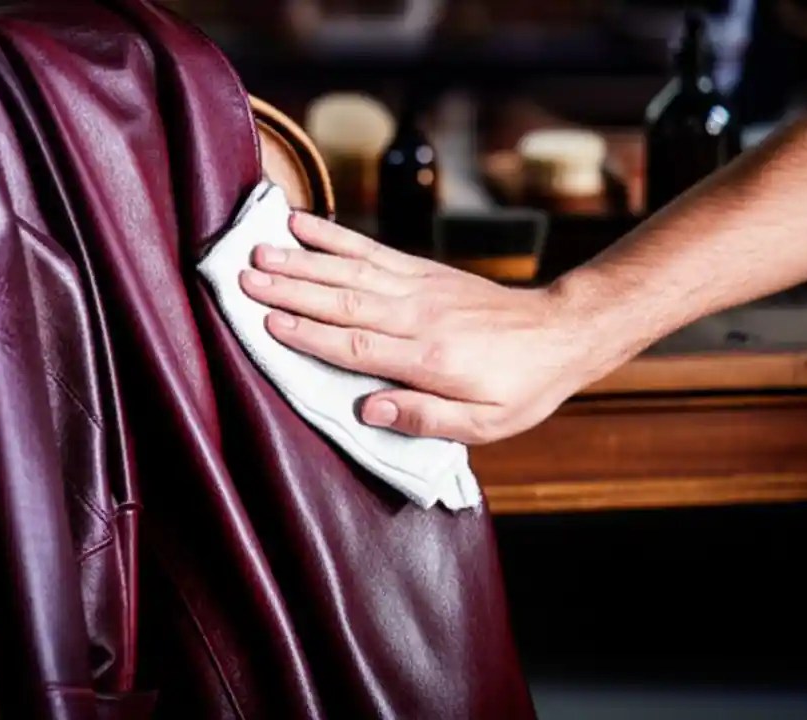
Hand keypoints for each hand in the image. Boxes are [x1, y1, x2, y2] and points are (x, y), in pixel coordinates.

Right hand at [238, 212, 627, 443]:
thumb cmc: (521, 386)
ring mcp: (419, 288)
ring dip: (303, 260)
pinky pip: (373, 251)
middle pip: (342, 301)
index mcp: (427, 359)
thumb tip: (367, 411)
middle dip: (290, 289)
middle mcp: (417, 317)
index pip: (356, 345)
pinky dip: (336, 237)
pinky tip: (304, 225)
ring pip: (350, 271)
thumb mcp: (485, 423)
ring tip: (260, 248)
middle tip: (244, 276)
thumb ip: (424, 418)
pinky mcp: (423, 271)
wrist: (562, 332)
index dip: (309, 335)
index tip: (266, 322)